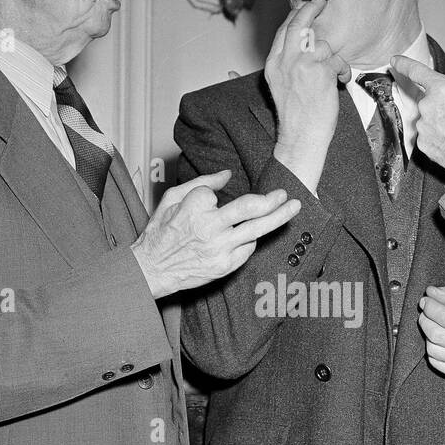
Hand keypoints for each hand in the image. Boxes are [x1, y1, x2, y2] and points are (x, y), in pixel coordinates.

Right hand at [132, 170, 300, 298]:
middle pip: (249, 208)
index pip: (215, 194)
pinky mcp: (224, 266)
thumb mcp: (171, 199)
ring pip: (256, 230)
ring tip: (292, 208)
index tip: (207, 202)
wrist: (152, 269)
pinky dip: (250, 240)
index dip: (212, 196)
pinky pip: (247, 249)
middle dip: (270, 199)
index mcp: (193, 208)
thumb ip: (201, 183)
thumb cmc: (159, 233)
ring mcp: (219, 248)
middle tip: (284, 193)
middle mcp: (209, 228)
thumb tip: (227, 174)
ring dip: (278, 217)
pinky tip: (252, 235)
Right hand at [265, 0, 350, 193]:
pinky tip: (340, 81)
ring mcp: (303, 65)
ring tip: (334, 74)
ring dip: (332, 58)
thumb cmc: (294, 116)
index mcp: (272, 64)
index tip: (305, 9)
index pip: (283, 31)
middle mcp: (285, 61)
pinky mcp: (320, 72)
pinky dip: (343, 71)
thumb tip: (227, 72)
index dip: (295, 16)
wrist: (302, 137)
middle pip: (298, 23)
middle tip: (321, 3)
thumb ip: (266, 72)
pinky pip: (337, 60)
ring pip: (323, 45)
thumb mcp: (272, 89)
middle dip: (311, 9)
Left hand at [391, 54, 444, 175]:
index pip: (416, 71)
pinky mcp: (423, 145)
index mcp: (442, 88)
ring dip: (442, 122)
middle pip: (431, 100)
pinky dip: (440, 138)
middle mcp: (427, 106)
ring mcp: (423, 127)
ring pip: (429, 119)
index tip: (395, 61)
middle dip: (444, 104)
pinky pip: (429, 136)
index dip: (404, 64)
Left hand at [418, 283, 444, 379]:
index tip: (427, 301)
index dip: (430, 307)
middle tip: (428, 312)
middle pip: (435, 334)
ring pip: (432, 349)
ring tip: (437, 326)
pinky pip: (435, 362)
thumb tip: (431, 293)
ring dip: (428, 335)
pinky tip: (442, 341)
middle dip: (425, 320)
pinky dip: (433, 349)